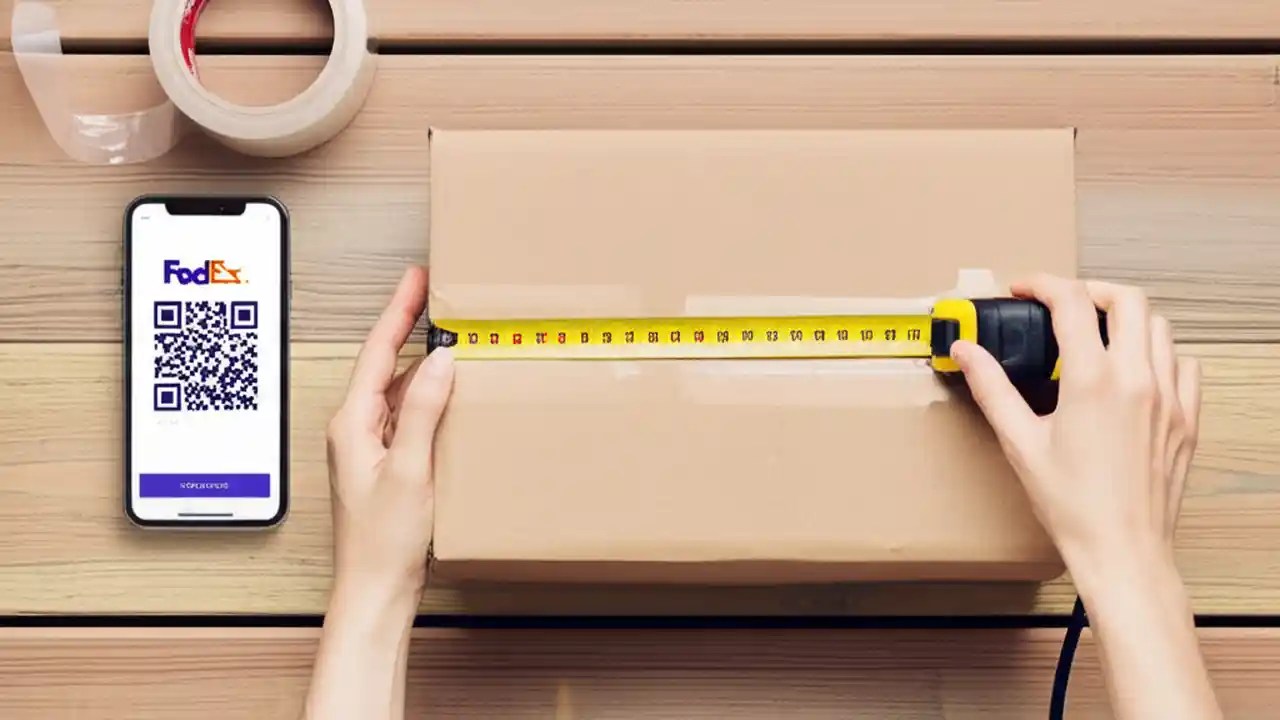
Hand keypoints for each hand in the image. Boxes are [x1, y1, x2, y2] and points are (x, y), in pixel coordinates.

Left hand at [325, 266, 454, 602]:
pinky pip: (406, 414)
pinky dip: (427, 395)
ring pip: (397, 388)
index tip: (417, 278)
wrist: (374, 590)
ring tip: (449, 334)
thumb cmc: (382, 542)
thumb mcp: (409, 469)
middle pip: (385, 363)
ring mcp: (369, 446)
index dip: (398, 310)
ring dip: (422, 362)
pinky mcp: (385, 462)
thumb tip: (440, 361)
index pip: (377, 351)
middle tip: (437, 294)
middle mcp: (355, 428)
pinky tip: (449, 393)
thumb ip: (422, 411)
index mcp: (352, 423)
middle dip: (410, 325)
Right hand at [951, 275, 1200, 591]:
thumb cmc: (1072, 505)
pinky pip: (1184, 363)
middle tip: (1062, 304)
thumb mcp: (1020, 442)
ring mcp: (1169, 397)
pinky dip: (1160, 352)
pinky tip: (1136, 370)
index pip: (1071, 302)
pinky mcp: (1186, 418)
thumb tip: (966, 351)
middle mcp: (1137, 379)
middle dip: (1090, 290)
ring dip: (1127, 318)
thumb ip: (992, 388)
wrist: (1122, 550)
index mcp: (1093, 381)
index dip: (1042, 284)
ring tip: (1097, 333)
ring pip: (1159, 326)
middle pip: (1127, 298)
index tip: (1024, 290)